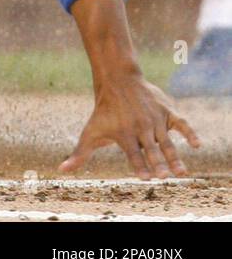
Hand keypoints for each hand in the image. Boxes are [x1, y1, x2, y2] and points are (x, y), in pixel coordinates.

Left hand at [60, 73, 199, 179]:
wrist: (117, 80)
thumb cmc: (103, 111)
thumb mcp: (90, 132)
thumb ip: (79, 154)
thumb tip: (61, 170)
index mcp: (124, 134)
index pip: (133, 154)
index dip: (138, 165)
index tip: (145, 177)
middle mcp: (140, 128)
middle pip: (151, 149)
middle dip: (157, 162)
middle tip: (164, 176)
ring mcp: (155, 119)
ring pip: (167, 142)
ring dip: (174, 156)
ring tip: (181, 172)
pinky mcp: (167, 111)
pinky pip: (182, 123)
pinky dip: (190, 133)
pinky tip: (197, 145)